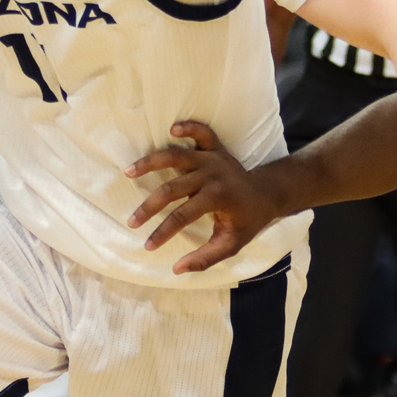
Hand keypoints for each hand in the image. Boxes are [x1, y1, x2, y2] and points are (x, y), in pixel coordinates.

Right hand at [124, 120, 282, 273]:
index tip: (148, 246)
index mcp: (217, 198)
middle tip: (132, 221)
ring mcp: (213, 157)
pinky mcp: (215, 147)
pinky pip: (201, 131)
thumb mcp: (231, 244)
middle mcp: (212, 175)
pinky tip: (171, 129)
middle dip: (149, 207)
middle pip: (171, 189)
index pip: (181, 216)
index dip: (162, 232)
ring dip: (150, 162)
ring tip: (129, 171)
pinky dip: (188, 127)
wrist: (268, 194)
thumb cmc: (248, 221)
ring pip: (176, 155)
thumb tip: (177, 270)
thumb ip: (206, 258)